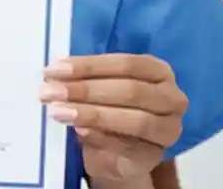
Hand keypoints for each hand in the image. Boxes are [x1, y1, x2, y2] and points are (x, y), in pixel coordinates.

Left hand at [40, 54, 187, 183]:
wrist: (115, 151)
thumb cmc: (108, 106)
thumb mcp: (98, 87)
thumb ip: (83, 79)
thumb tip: (54, 76)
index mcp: (158, 72)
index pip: (127, 64)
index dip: (89, 66)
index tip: (54, 69)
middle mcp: (172, 99)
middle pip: (131, 91)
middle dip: (86, 90)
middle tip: (50, 92)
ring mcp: (167, 130)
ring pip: (136, 120)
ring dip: (92, 115)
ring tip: (58, 112)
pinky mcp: (154, 157)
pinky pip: (129, 148)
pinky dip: (102, 138)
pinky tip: (78, 131)